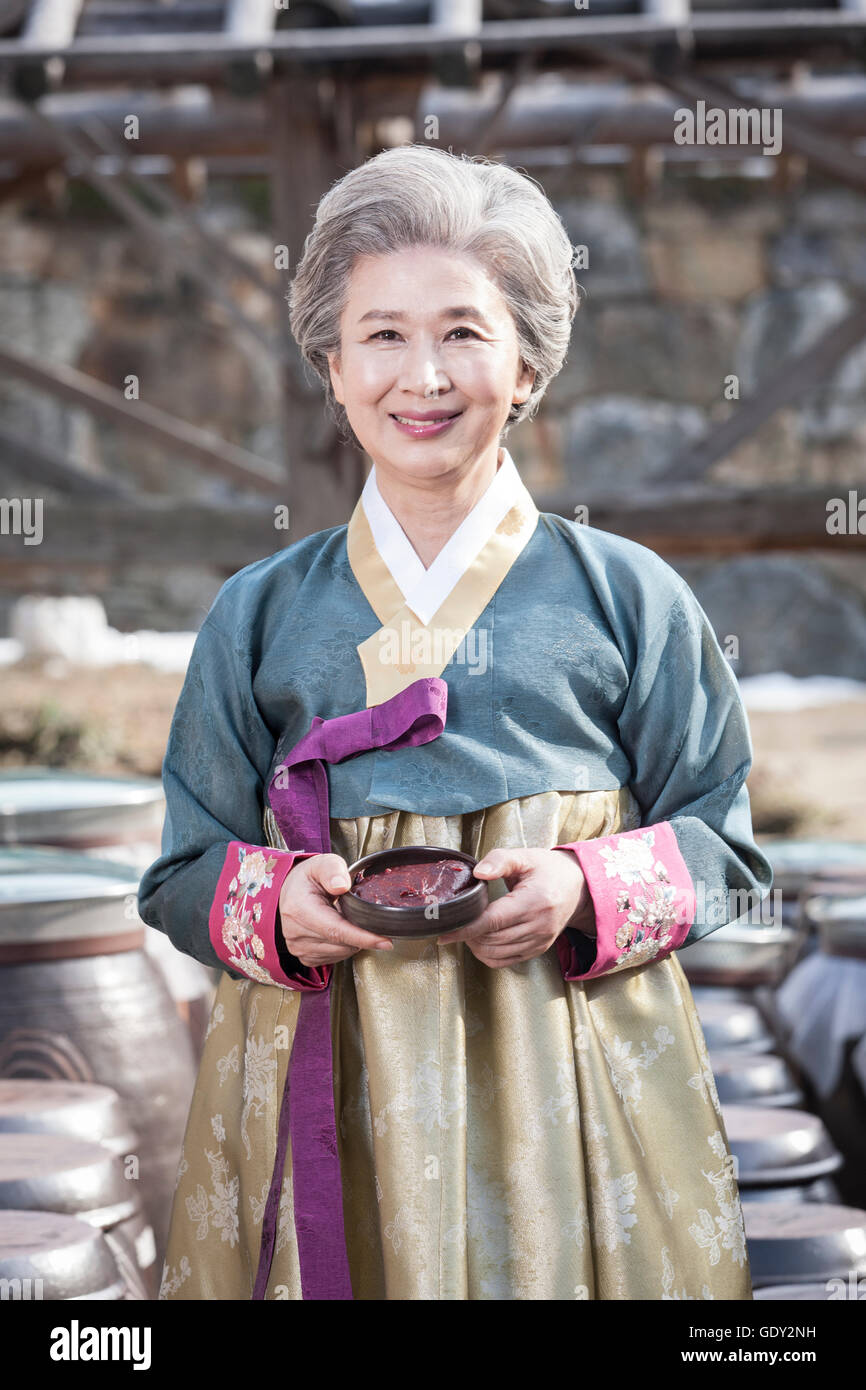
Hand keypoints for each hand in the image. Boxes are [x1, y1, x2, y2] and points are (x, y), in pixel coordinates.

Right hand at [278, 854, 393, 967]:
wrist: (290, 891)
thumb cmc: (308, 878)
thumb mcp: (322, 863)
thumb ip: (333, 870)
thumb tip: (341, 885)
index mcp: (299, 908)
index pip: (336, 930)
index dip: (363, 937)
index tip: (385, 941)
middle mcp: (295, 932)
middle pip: (342, 944)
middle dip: (361, 934)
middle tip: (361, 914)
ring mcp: (298, 947)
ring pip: (340, 953)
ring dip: (352, 941)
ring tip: (345, 918)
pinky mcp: (304, 957)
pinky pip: (334, 959)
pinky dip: (343, 947)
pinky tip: (339, 930)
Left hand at [435, 847, 594, 968]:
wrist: (578, 886)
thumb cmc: (548, 870)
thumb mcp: (525, 856)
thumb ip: (500, 860)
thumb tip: (478, 873)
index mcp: (535, 901)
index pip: (493, 921)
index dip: (466, 928)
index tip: (445, 931)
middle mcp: (540, 925)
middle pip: (492, 940)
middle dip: (468, 935)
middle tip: (455, 923)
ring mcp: (541, 941)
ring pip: (497, 954)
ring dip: (476, 946)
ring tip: (467, 931)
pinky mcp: (539, 949)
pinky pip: (507, 961)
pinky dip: (488, 956)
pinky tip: (480, 942)